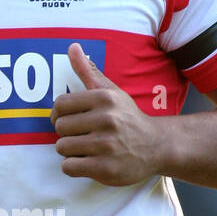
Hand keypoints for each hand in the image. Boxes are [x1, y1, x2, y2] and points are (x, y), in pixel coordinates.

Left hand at [51, 43, 162, 185]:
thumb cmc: (127, 118)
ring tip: (87, 149)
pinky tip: (88, 162)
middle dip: (66, 133)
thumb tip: (72, 47)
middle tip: (82, 136)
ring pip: (62, 147)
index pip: (60, 104)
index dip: (60, 114)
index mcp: (104, 99)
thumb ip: (88, 71)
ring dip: (70, 151)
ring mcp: (107, 145)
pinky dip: (74, 166)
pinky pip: (69, 167)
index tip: (69, 119)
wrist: (156, 146)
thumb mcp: (111, 91)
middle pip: (59, 127)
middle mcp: (106, 120)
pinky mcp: (106, 168)